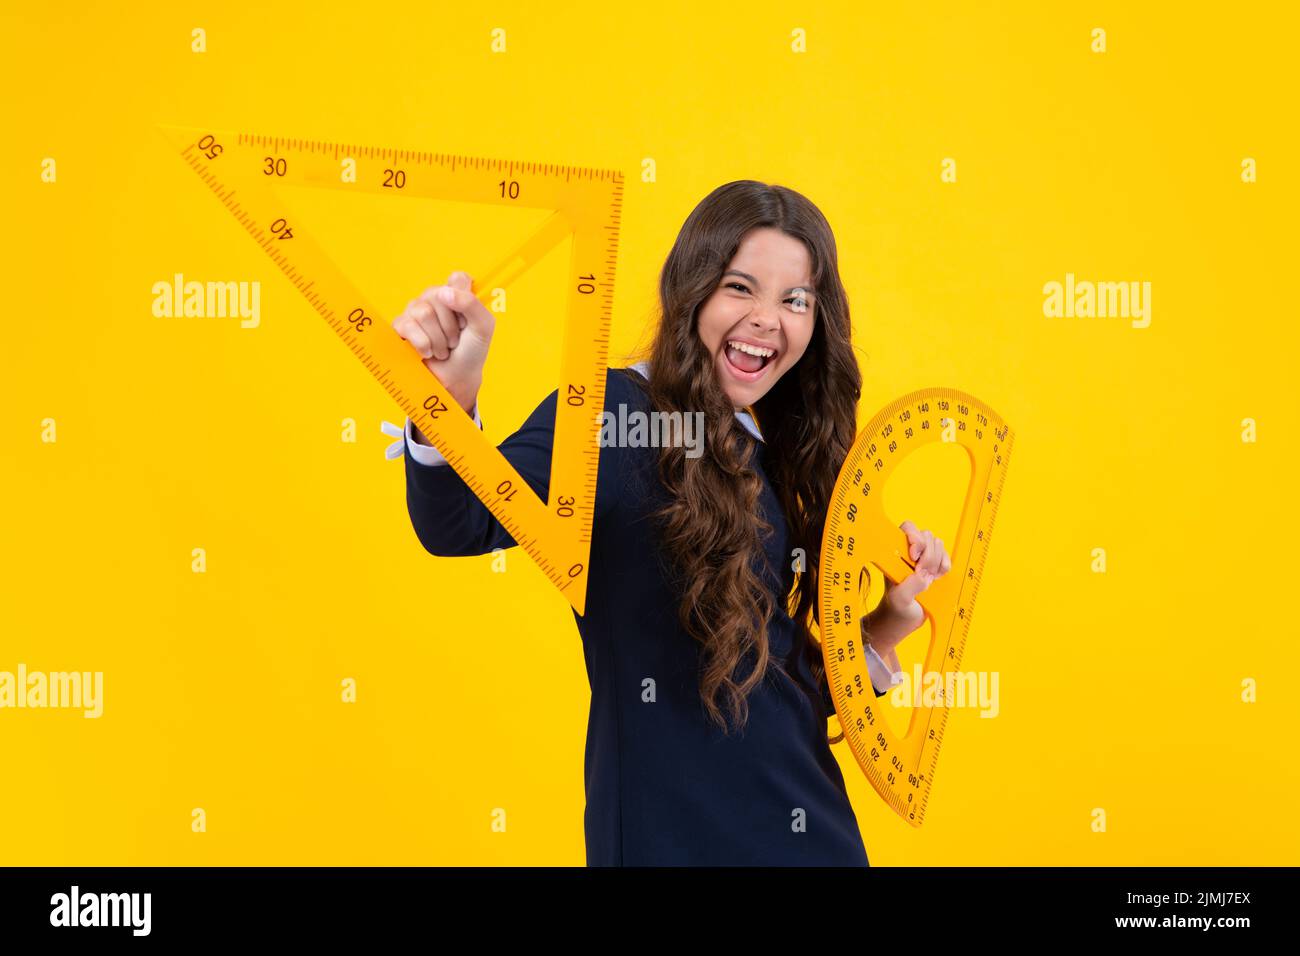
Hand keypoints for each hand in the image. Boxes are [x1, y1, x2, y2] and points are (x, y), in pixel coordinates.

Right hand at [391, 270, 495, 413]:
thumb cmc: (471, 351)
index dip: (464, 300)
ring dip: (438, 339)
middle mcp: (433, 297)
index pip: (457, 278)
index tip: (468, 320)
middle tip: (455, 340)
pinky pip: (407, 326)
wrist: (457, 378)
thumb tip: (444, 292)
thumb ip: (471, 304)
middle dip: (451, 327)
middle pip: (439, 296)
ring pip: (423, 313)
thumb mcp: (483, 327)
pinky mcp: (400, 326)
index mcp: (455, 292)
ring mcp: (415, 310)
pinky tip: (427, 352)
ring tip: (442, 349)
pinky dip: (423, 345)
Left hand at [862, 520, 951, 655]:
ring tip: (928, 579)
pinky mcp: (936, 567)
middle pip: (926, 535)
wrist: (905, 620)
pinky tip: (937, 578)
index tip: (914, 556)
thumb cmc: (896, 608)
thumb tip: (923, 575)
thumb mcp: (899, 599)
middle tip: (922, 574)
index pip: (907, 528)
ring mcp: (924, 558)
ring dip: (936, 562)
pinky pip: (947, 557)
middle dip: (928, 555)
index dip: (914, 537)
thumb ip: (910, 586)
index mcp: (896, 552)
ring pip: (938, 544)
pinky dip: (945, 566)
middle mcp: (910, 551)